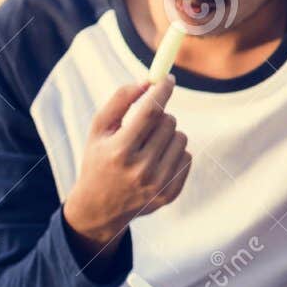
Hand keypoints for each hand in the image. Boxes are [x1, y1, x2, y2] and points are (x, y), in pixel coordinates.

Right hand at [63, 78, 190, 255]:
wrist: (99, 207)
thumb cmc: (99, 159)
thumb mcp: (99, 130)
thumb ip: (120, 101)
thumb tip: (147, 81)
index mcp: (119, 151)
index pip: (151, 112)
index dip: (162, 91)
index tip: (169, 78)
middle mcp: (141, 169)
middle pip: (168, 122)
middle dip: (160, 116)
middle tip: (145, 125)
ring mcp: (158, 184)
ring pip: (180, 137)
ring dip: (167, 135)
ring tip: (148, 146)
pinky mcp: (171, 193)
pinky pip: (186, 156)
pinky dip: (174, 153)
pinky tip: (155, 162)